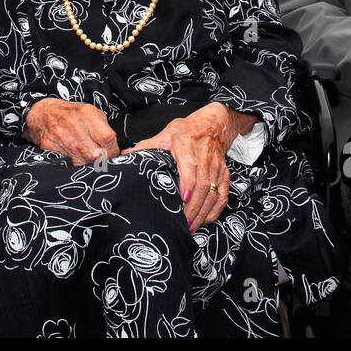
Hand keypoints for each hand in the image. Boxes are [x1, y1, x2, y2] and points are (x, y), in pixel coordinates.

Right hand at [24, 98, 118, 165]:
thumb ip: (103, 127)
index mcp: (87, 114)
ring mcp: (62, 138)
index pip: (108, 138)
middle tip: (102, 161)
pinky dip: (74, 166)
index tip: (112, 154)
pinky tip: (76, 160)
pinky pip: (69, 164)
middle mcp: (75, 126)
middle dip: (102, 161)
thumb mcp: (89, 112)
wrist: (41, 114)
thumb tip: (113, 146)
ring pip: (83, 163)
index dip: (113, 151)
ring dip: (89, 165)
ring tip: (89, 160)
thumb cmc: (70, 114)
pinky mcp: (51, 148)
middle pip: (96, 155)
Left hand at [122, 102, 248, 230]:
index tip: (183, 198)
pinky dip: (216, 209)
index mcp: (187, 144)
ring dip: (203, 211)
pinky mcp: (224, 173)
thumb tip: (126, 156)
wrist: (212, 124)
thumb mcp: (166, 134)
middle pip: (204, 184)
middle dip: (194, 206)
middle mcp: (204, 155)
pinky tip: (206, 219)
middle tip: (184, 223)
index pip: (190, 166)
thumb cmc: (186, 131)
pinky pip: (223, 194)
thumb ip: (147, 146)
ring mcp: (216, 165)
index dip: (188, 183)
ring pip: (214, 192)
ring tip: (192, 226)